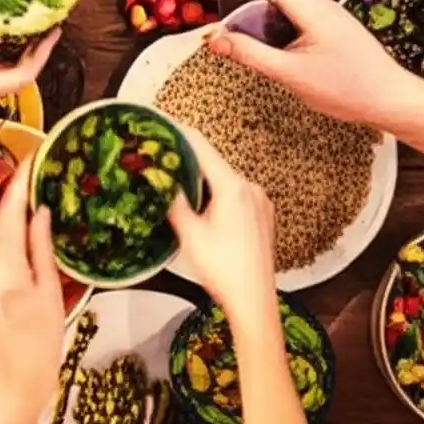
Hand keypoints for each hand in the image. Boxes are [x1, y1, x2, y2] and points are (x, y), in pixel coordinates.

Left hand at [0, 158, 64, 423]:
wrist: (15, 377)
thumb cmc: (42, 341)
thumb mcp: (51, 291)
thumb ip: (42, 248)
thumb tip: (40, 211)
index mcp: (6, 274)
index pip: (9, 218)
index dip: (18, 187)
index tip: (29, 162)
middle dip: (15, 200)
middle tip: (35, 174)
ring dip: (9, 220)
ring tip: (31, 198)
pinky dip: (3, 241)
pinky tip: (19, 235)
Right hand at [168, 125, 276, 317]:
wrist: (254, 300)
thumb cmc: (223, 270)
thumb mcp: (190, 235)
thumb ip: (174, 202)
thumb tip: (159, 180)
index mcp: (232, 187)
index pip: (201, 147)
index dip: (180, 132)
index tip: (162, 123)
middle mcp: (250, 188)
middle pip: (214, 163)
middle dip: (188, 161)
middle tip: (163, 159)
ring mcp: (260, 201)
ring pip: (225, 181)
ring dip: (203, 181)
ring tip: (178, 185)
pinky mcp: (264, 215)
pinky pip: (236, 195)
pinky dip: (218, 195)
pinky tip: (203, 208)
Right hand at [206, 0, 423, 125]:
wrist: (390, 100)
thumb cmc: (347, 87)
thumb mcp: (289, 73)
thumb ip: (251, 53)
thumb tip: (216, 38)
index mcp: (311, 7)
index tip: (223, 15)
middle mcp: (323, 5)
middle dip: (253, 12)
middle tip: (234, 35)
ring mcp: (333, 17)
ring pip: (290, 11)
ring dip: (270, 24)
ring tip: (254, 46)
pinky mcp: (337, 31)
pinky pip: (303, 22)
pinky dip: (286, 33)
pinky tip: (282, 54)